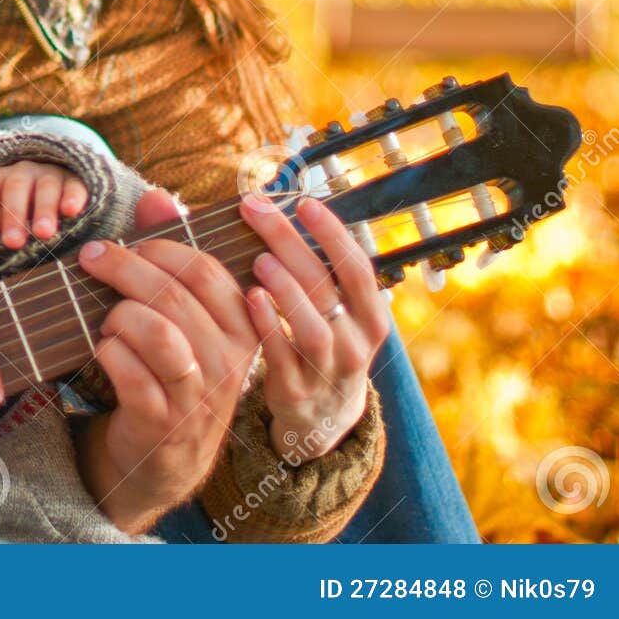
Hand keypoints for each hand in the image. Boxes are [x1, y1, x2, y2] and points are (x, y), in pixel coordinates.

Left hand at [0, 160, 88, 248]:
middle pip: (15, 188)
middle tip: (13, 243)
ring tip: (43, 234)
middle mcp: (22, 174)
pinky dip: (73, 197)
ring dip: (44, 210)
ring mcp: (50, 175)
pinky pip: (75, 186)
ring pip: (45, 187)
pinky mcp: (75, 182)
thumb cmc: (18, 212)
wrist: (57, 196)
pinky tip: (72, 211)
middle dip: (13, 216)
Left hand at [74, 189, 262, 532]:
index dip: (157, 246)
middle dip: (123, 267)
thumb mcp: (180, 315)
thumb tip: (157, 196)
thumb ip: (170, 254)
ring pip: (154, 331)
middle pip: (174, 294)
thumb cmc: (168, 370)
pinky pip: (129, 371)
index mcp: (242, 326)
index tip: (120, 243)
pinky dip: (106, 353)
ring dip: (117, 315)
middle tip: (91, 259)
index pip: (205, 268)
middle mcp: (230, 361)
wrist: (162, 456)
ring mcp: (199, 396)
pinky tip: (104, 352)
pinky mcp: (164, 423)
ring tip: (106, 321)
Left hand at [241, 195, 389, 458]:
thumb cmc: (321, 341)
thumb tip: (278, 206)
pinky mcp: (296, 391)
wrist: (323, 415)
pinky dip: (268, 327)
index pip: (357, 268)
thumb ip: (316, 269)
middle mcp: (356, 342)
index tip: (302, 202)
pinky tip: (249, 299)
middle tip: (256, 212)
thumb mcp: (335, 310)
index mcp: (370, 315)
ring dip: (286, 290)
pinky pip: (283, 357)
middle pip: (327, 287)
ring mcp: (327, 370)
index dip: (332, 233)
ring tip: (259, 260)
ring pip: (312, 328)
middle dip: (291, 243)